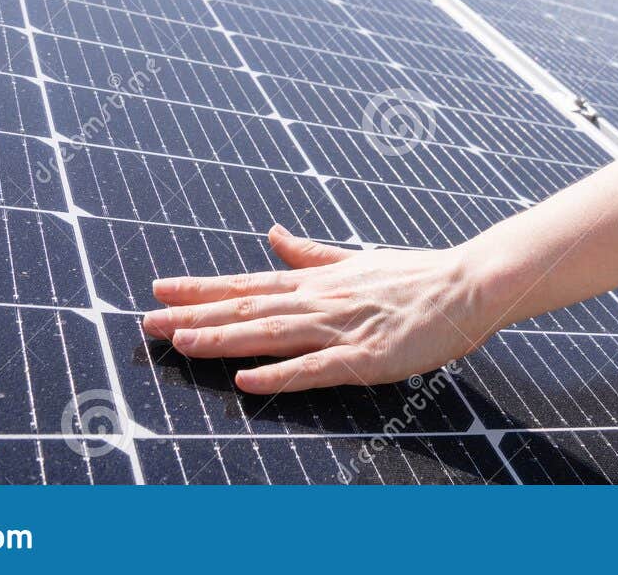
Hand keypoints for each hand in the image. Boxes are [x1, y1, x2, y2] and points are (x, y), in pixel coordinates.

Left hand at [140, 226, 496, 393]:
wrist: (469, 284)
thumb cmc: (417, 275)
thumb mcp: (356, 257)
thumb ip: (311, 253)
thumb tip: (272, 235)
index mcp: (318, 280)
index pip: (249, 283)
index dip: (203, 288)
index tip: (160, 289)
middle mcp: (321, 301)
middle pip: (249, 308)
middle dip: (196, 315)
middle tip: (149, 321)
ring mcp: (342, 328)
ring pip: (273, 334)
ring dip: (225, 338)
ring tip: (183, 342)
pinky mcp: (365, 358)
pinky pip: (315, 369)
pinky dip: (279, 375)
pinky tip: (247, 382)